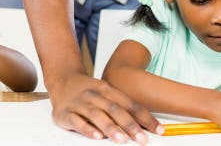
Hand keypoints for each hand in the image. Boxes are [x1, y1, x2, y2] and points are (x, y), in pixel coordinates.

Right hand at [47, 73, 162, 143]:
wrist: (62, 80)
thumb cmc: (88, 90)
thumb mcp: (106, 93)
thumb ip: (122, 107)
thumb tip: (144, 125)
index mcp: (107, 89)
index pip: (130, 104)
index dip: (145, 117)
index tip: (158, 130)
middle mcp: (94, 95)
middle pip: (115, 109)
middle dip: (130, 125)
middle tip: (142, 139)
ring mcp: (79, 103)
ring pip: (96, 115)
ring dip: (111, 127)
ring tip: (122, 139)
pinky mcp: (65, 113)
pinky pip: (77, 121)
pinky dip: (88, 129)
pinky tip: (97, 136)